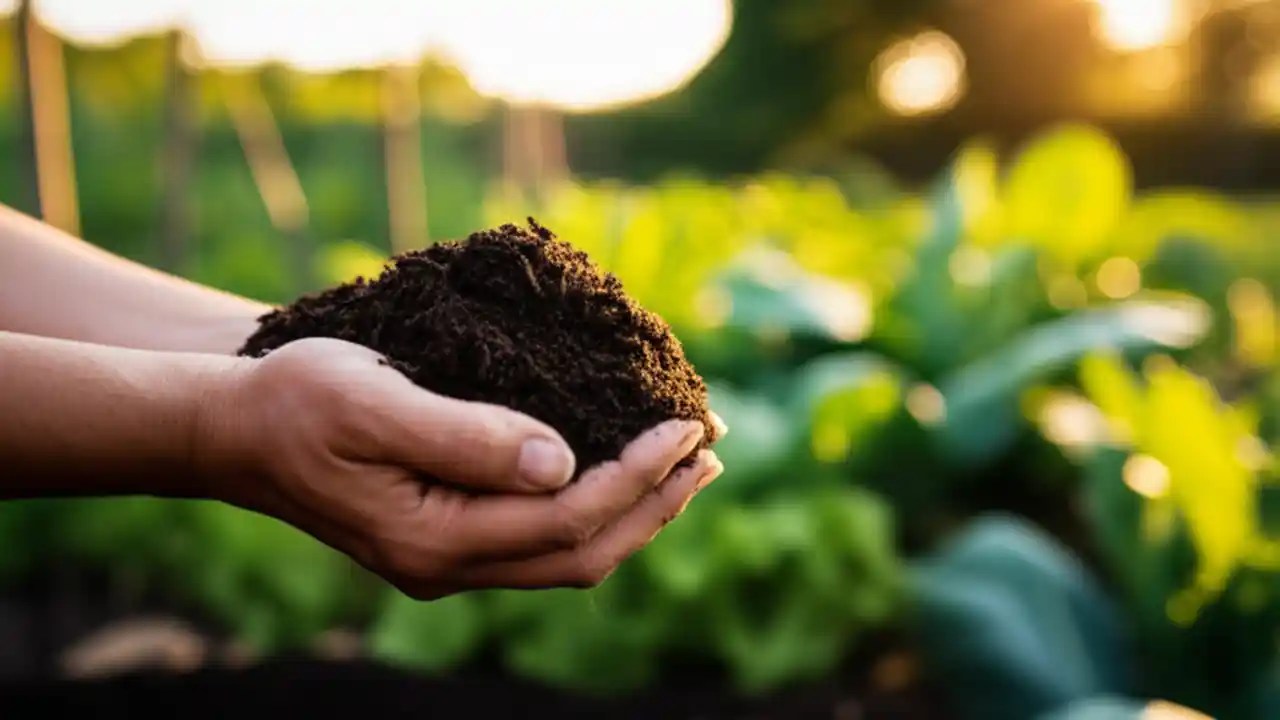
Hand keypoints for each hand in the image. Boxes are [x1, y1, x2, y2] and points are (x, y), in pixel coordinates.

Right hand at [195, 337, 723, 599]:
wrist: (233, 429)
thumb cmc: (296, 401)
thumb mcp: (375, 402)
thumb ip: (469, 435)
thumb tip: (563, 462)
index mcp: (433, 538)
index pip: (566, 518)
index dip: (636, 476)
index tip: (685, 425)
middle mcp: (447, 565)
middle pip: (582, 553)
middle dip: (657, 503)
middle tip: (712, 447)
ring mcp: (447, 560)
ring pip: (567, 556)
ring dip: (636, 512)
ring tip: (688, 465)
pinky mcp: (447, 539)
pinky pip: (541, 540)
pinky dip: (595, 509)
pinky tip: (619, 473)